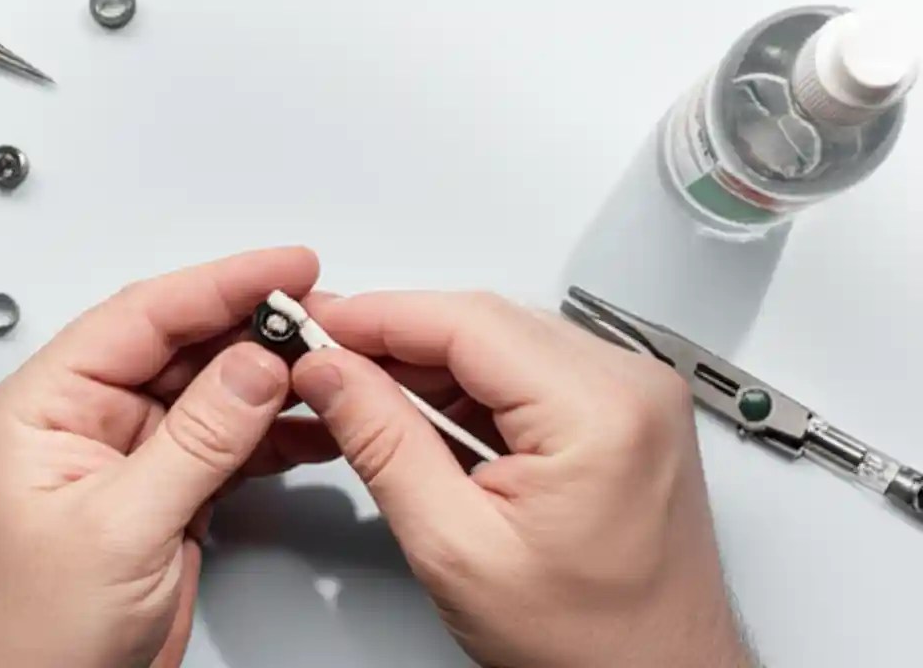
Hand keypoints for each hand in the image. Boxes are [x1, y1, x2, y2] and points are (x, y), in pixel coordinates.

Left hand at [0, 248, 339, 667]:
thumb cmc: (35, 634)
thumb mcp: (119, 526)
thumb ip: (194, 441)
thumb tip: (252, 366)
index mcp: (49, 406)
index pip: (142, 318)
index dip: (219, 285)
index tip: (283, 268)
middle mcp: (91, 419)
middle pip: (183, 345)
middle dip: (255, 328)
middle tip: (321, 316)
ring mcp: (135, 455)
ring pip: (215, 392)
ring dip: (273, 379)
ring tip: (330, 366)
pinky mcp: (171, 493)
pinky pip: (231, 443)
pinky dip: (277, 434)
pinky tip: (315, 425)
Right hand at [291, 292, 751, 667]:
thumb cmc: (590, 644)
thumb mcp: (456, 549)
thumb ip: (384, 445)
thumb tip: (332, 373)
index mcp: (601, 412)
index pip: (467, 322)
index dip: (378, 316)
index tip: (316, 326)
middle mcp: (632, 386)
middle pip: (485, 322)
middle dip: (396, 338)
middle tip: (325, 361)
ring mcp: (634, 394)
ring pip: (503, 341)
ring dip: (427, 363)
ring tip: (362, 395)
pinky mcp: (623, 411)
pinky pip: (529, 371)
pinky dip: (468, 387)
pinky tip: (422, 415)